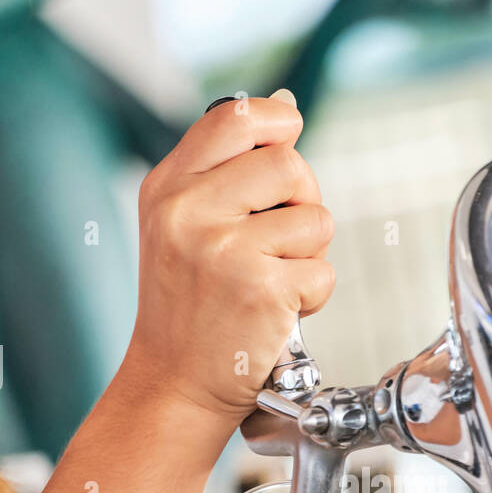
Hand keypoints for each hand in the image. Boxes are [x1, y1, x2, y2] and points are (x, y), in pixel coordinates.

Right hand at [127, 90, 334, 425]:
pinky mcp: (263, 290)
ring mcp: (226, 251)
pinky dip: (312, 297)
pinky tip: (276, 311)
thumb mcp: (179, 225)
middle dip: (302, 200)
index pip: (234, 118)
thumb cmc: (187, 308)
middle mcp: (190, 213)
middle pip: (289, 164)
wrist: (174, 384)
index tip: (288, 140)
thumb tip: (285, 108)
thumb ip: (225, 168)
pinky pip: (323, 272)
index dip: (277, 121)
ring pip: (315, 220)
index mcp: (168, 188)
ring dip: (308, 255)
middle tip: (280, 239)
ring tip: (271, 280)